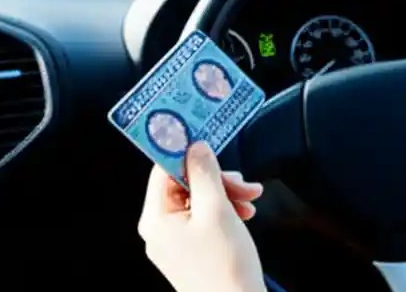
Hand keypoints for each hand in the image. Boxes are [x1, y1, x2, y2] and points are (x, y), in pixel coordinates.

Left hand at [139, 142, 267, 291]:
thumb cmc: (225, 266)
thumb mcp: (217, 210)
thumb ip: (205, 173)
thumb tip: (195, 147)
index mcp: (156, 219)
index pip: (162, 170)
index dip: (185, 153)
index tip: (206, 139)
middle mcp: (160, 229)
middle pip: (184, 184)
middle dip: (216, 178)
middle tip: (243, 183)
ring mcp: (175, 242)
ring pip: (198, 199)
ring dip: (225, 193)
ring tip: (250, 201)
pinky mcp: (191, 250)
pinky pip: (203, 218)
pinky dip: (224, 210)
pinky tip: (244, 214)